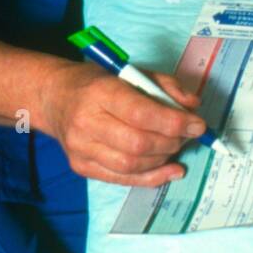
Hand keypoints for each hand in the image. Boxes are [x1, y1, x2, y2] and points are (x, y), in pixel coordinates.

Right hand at [45, 61, 204, 187]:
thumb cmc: (98, 82)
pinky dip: (152, 177)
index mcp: (100, 92)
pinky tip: (171, 170)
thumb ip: (166, 86)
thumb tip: (193, 106)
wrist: (55, 97)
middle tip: (188, 135)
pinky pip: (122, 179)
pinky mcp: (81, 167)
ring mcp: (81, 149)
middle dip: (172, 142)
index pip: (140, 114)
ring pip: (132, 165)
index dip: (174, 122)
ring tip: (176, 146)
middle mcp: (86, 123)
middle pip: (138, 144)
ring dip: (163, 159)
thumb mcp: (133, 72)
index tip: (197, 124)